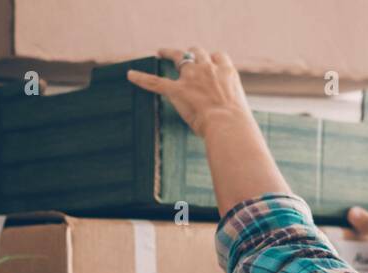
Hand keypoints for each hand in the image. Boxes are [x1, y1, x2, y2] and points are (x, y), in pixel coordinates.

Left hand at [127, 47, 252, 136]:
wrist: (228, 124)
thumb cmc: (236, 123)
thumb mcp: (237, 107)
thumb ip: (228, 102)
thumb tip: (223, 115)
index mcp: (227, 72)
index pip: (219, 56)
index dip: (213, 58)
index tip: (210, 60)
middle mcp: (209, 68)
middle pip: (198, 52)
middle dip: (192, 52)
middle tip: (185, 55)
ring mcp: (192, 77)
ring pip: (180, 56)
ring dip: (171, 53)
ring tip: (162, 52)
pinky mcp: (177, 90)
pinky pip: (156, 81)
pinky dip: (142, 78)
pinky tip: (130, 75)